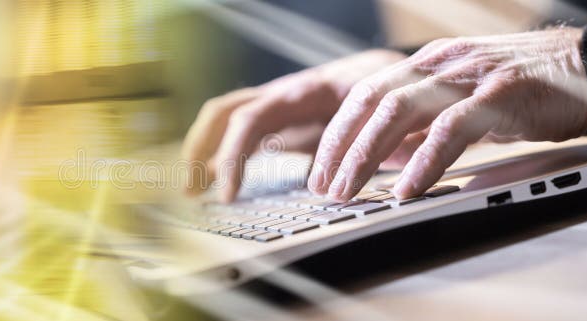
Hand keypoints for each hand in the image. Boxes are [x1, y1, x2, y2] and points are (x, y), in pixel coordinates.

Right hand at [181, 49, 406, 201]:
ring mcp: (280, 106)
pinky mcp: (283, 120)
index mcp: (304, 92)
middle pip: (225, 113)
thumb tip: (332, 181)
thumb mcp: (380, 118)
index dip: (233, 157)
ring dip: (206, 152)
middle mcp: (283, 95)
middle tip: (190, 190)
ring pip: (228, 121)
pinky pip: (244, 134)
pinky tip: (223, 183)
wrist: (396, 76)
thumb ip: (355, 145)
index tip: (228, 195)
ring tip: (193, 190)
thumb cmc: (389, 95)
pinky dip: (228, 157)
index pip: (251, 120)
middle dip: (200, 149)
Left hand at [308, 27, 586, 200]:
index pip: (365, 96)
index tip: (321, 169)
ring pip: (400, 111)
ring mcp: (467, 76)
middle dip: (341, 148)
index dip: (337, 133)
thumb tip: (385, 158)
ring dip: (367, 155)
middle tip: (324, 186)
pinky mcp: (499, 94)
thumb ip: (422, 125)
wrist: (584, 69)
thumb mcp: (460, 101)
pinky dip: (425, 159)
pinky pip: (452, 128)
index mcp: (426, 64)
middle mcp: (439, 64)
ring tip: (350, 191)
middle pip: (372, 104)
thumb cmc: (521, 87)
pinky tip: (408, 186)